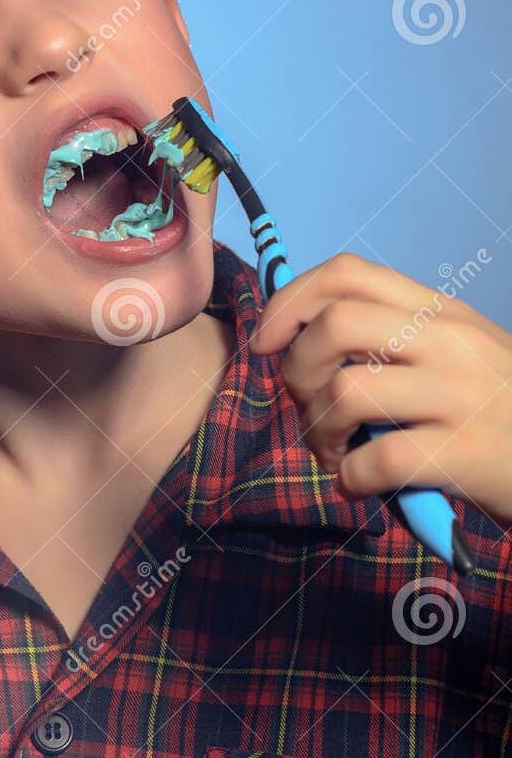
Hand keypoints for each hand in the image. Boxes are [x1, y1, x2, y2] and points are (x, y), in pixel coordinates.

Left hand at [248, 251, 511, 531]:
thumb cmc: (498, 412)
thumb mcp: (458, 354)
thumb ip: (396, 338)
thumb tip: (304, 337)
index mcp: (441, 311)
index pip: (347, 273)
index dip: (290, 302)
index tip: (268, 342)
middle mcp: (450, 341)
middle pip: (334, 325)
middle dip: (296, 370)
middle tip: (309, 405)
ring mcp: (459, 395)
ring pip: (344, 393)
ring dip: (319, 430)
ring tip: (335, 452)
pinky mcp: (462, 453)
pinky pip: (373, 461)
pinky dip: (349, 479)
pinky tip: (360, 484)